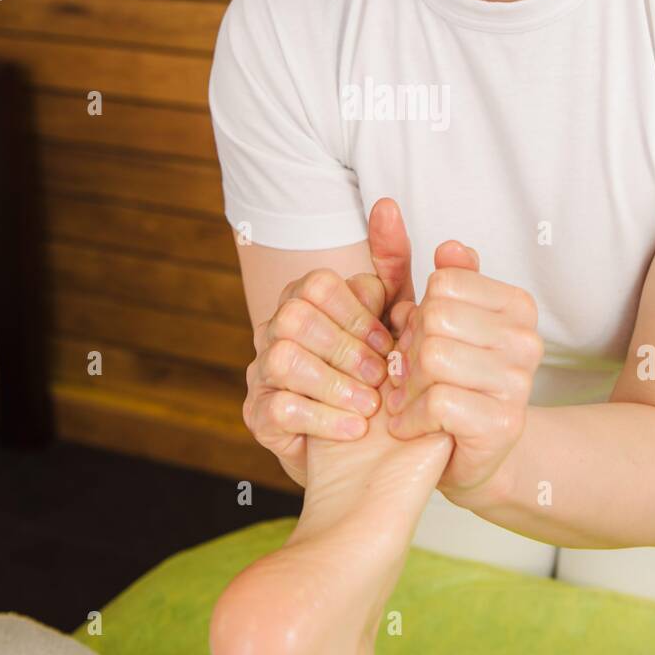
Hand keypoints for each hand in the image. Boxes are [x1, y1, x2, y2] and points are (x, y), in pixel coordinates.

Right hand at [246, 267, 392, 486]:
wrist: (367, 448)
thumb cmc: (380, 369)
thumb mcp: (394, 314)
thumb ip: (392, 262)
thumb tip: (386, 206)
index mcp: (306, 299)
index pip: (318, 285)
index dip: (358, 313)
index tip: (391, 343)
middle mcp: (276, 330)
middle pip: (295, 318)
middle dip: (345, 348)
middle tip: (383, 375)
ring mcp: (263, 373)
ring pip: (282, 360)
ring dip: (333, 383)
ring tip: (370, 405)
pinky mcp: (260, 417)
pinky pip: (279, 408)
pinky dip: (323, 418)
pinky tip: (355, 429)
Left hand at [385, 242, 544, 502]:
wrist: (470, 455)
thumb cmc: (453, 381)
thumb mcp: (444, 323)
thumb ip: (448, 280)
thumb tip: (450, 246)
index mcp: (517, 306)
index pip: (446, 282)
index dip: (418, 312)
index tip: (417, 340)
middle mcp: (527, 341)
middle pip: (436, 318)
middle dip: (409, 350)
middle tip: (406, 375)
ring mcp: (520, 383)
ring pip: (435, 358)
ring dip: (406, 386)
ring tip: (406, 399)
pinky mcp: (503, 424)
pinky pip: (438, 402)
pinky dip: (410, 418)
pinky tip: (410, 425)